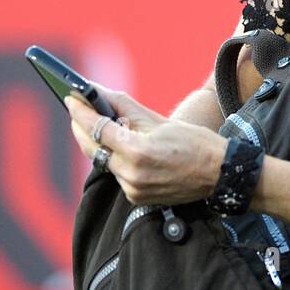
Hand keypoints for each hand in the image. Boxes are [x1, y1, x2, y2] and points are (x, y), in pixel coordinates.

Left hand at [64, 83, 227, 206]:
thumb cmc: (194, 142)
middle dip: (82, 127)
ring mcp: (132, 188)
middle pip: (92, 147)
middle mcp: (131, 173)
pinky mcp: (136, 197)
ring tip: (99, 123)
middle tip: (76, 109)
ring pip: (103, 161)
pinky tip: (121, 146)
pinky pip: (117, 174)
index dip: (80, 111)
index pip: (98, 128)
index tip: (70, 98)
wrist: (219, 173)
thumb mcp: (159, 120)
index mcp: (138, 150)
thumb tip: (100, 92)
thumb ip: (125, 107)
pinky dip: (115, 159)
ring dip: (99, 143)